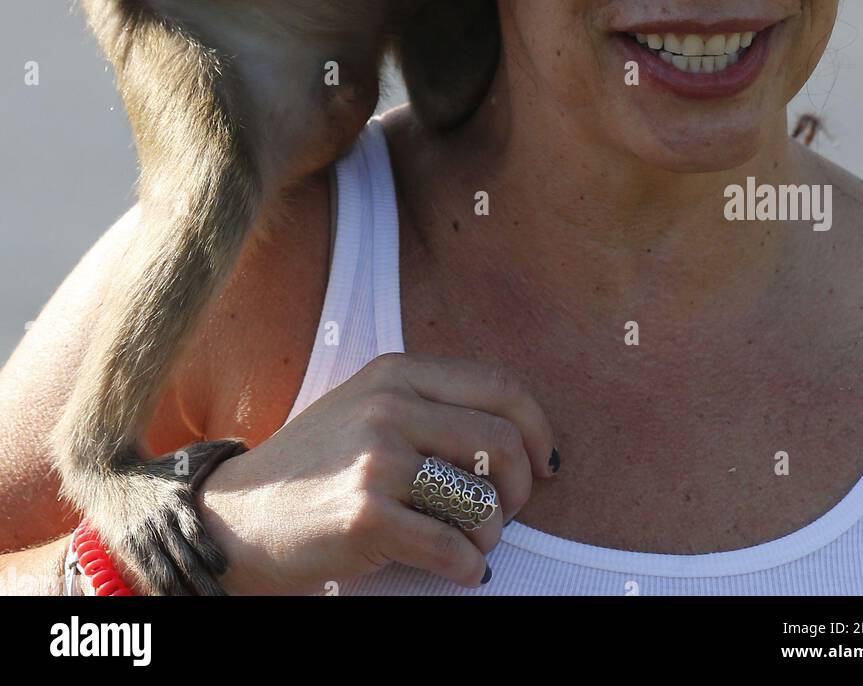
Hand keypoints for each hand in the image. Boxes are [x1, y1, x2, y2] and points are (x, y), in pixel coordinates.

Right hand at [195, 353, 558, 594]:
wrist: (237, 515)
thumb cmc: (317, 465)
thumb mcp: (368, 406)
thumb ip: (432, 404)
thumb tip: (521, 436)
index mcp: (397, 372)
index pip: (501, 386)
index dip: (538, 429)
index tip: (545, 464)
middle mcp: (390, 406)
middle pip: (502, 442)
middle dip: (520, 488)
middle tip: (507, 512)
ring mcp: (377, 460)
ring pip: (483, 499)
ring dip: (492, 533)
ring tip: (474, 542)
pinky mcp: (366, 516)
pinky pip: (453, 548)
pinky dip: (469, 567)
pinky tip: (461, 570)